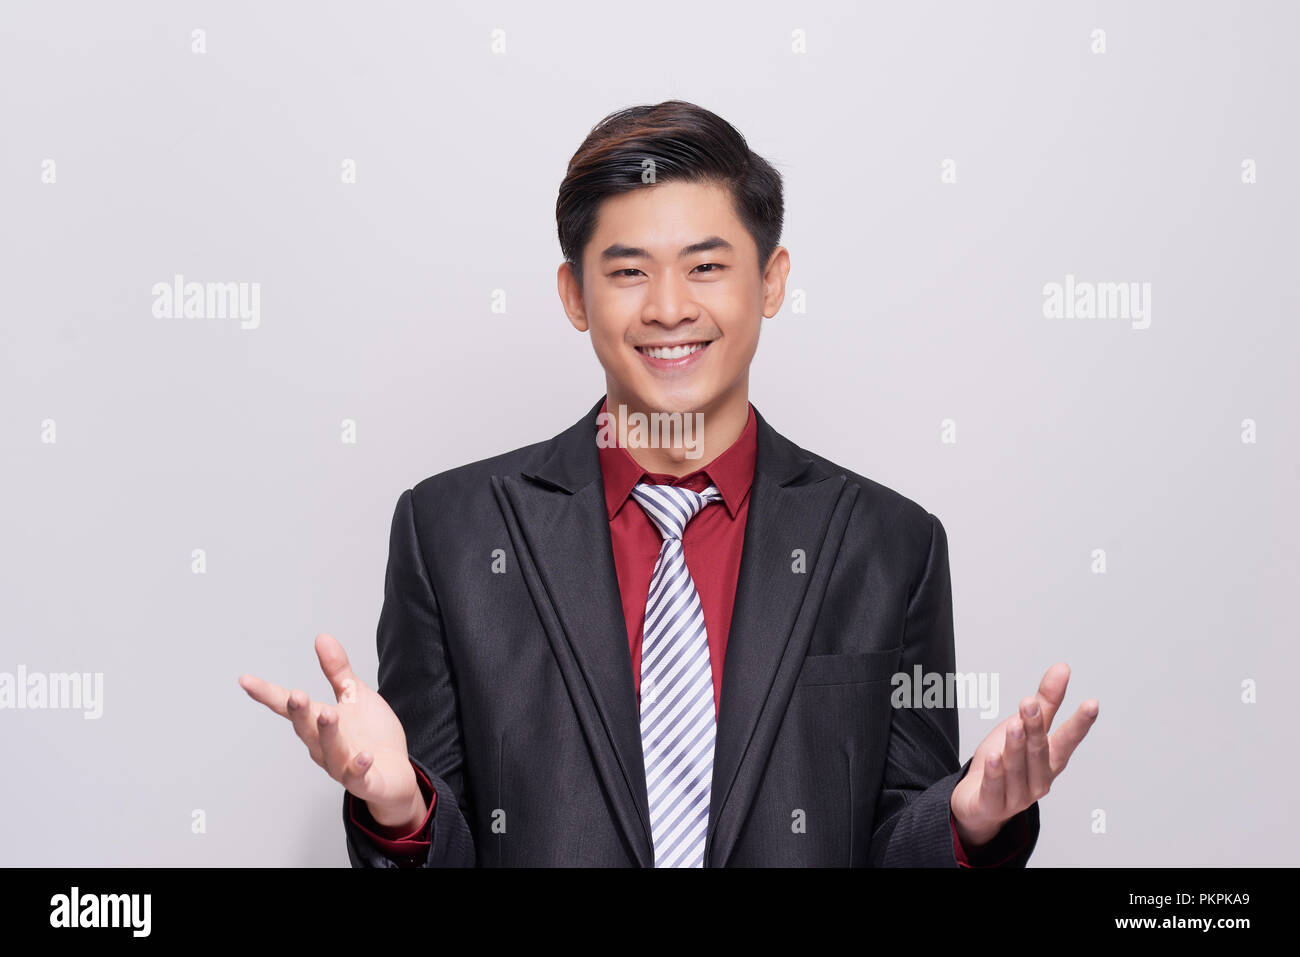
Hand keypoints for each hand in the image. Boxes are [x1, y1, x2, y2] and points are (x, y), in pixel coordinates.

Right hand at [239, 633, 426, 831]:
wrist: (395, 775)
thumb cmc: (372, 735)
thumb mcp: (355, 695)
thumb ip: (338, 671)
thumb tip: (321, 637)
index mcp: (318, 723)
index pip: (288, 707)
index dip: (267, 695)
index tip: (245, 680)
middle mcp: (323, 746)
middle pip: (306, 729)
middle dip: (300, 713)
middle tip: (296, 696)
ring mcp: (342, 765)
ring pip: (329, 751)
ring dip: (327, 734)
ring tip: (329, 714)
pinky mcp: (364, 781)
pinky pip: (357, 776)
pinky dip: (359, 767)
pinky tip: (365, 756)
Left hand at [950, 662, 1097, 847]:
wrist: (979, 802)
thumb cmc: (1006, 763)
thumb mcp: (1024, 727)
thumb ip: (1044, 702)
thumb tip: (1063, 669)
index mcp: (1049, 761)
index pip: (1067, 741)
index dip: (1079, 724)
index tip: (1091, 703)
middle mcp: (1038, 780)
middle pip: (1039, 752)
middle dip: (1035, 728)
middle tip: (1030, 703)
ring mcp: (1017, 796)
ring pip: (1017, 769)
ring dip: (1016, 746)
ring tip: (1014, 724)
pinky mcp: (993, 805)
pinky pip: (995, 789)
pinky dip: (995, 774)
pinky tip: (993, 757)